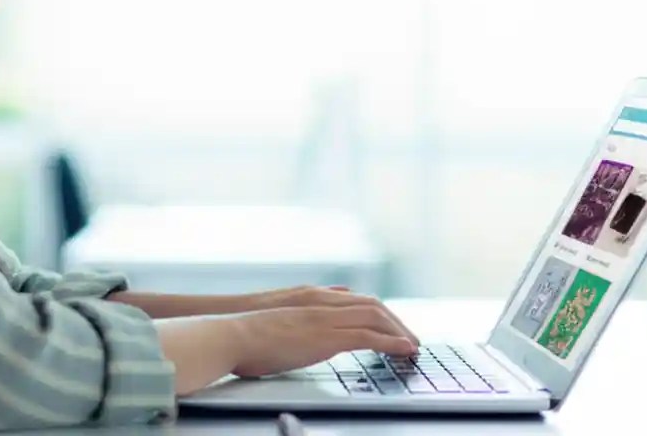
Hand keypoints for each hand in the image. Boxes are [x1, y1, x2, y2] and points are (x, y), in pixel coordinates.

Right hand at [252, 286, 420, 347]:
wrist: (233, 332)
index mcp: (312, 298)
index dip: (378, 313)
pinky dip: (392, 341)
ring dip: (399, 331)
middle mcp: (324, 302)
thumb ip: (298, 313)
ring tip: (414, 346)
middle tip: (411, 338)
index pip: (356, 300)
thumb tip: (309, 318)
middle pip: (373, 305)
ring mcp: (326, 318)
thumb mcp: (278, 316)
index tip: (391, 326)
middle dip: (395, 321)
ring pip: (376, 317)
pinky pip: (369, 336)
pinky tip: (404, 350)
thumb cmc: (248, 331)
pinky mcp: (327, 336)